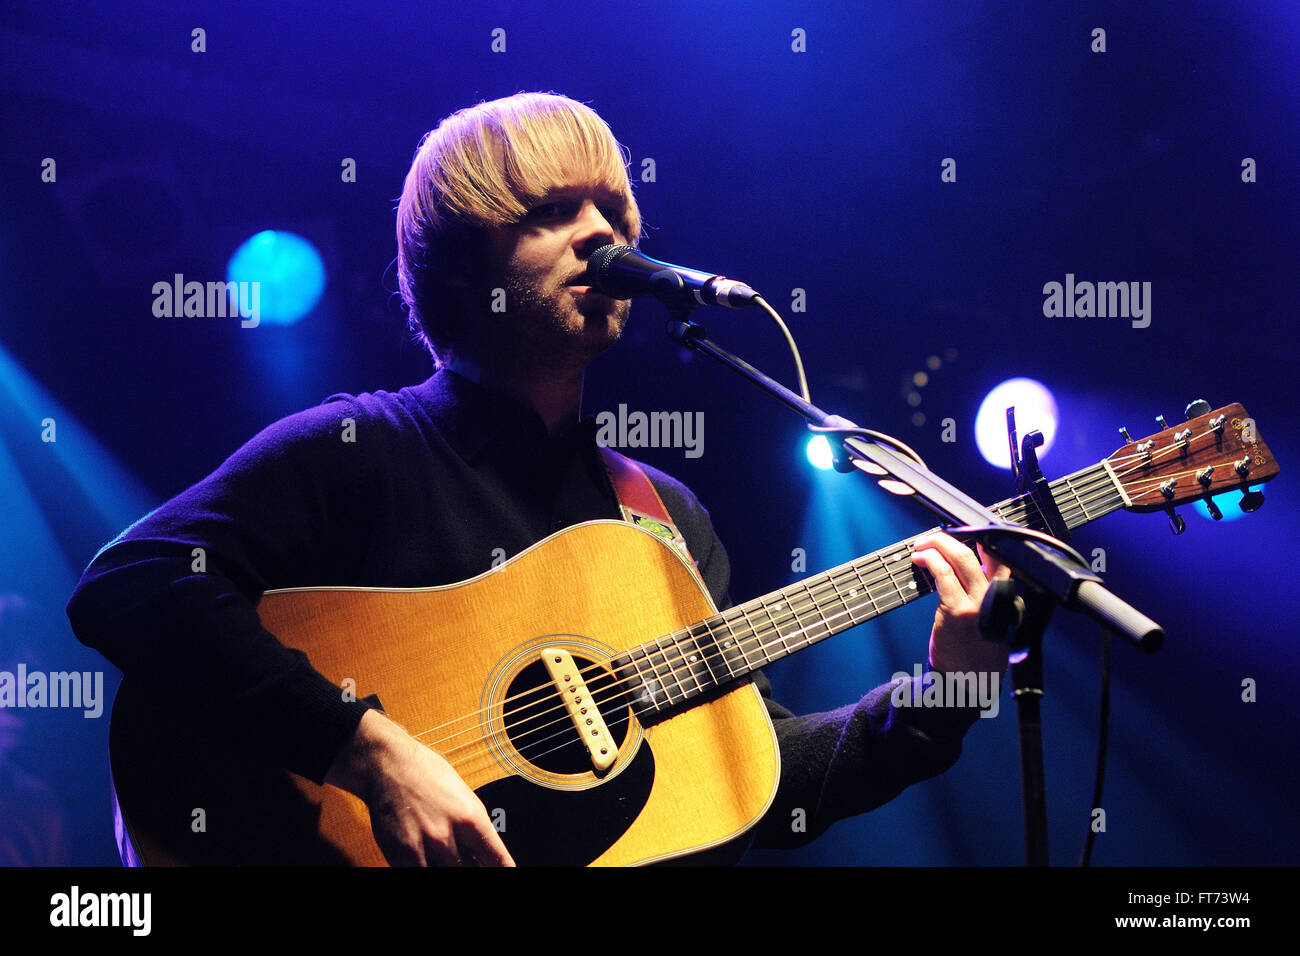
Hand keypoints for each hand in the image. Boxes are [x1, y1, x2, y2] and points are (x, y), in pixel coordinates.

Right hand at [326, 708, 515, 866]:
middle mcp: (447, 835)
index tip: (506, 872)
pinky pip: (419, 873)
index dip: (505, 871)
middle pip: (470, 871)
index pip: (497, 861)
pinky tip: (428, 858)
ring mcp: (422, 847)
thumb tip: (484, 859)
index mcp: (471, 817)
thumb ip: (474, 831)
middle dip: (471, 866)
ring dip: (449, 867)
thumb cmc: (428, 774)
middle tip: (468, 858)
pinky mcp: (399, 855)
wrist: (388, 764)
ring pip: (445, 875)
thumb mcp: (464, 797)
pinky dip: (426, 868)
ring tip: (446, 855)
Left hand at [910, 532, 1011, 675]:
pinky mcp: (956, 612)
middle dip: (952, 538)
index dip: (982, 540)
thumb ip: (991, 601)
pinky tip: (921, 559)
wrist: (967, 685)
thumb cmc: (978, 658)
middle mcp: (994, 598)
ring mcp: (975, 604)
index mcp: (1005, 599)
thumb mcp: (998, 627)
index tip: (962, 532)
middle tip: (935, 536)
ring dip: (938, 544)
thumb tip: (973, 574)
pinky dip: (931, 561)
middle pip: (979, 553)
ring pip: (960, 559)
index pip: (1001, 560)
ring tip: (923, 545)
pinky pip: (943, 576)